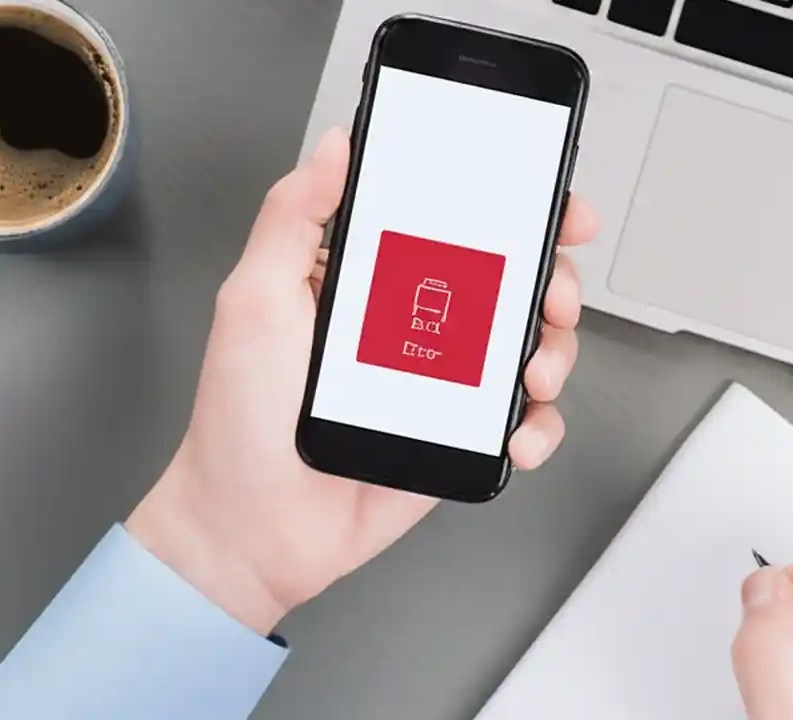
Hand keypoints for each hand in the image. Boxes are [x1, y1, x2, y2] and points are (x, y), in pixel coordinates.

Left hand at [126, 126, 597, 634]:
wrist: (252, 531)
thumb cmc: (239, 424)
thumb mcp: (254, 302)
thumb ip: (290, 218)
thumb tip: (334, 149)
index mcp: (373, 282)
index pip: (455, 226)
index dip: (514, 209)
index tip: (550, 204)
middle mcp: (417, 326)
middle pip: (513, 283)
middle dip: (552, 282)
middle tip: (551, 296)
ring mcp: (443, 384)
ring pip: (530, 347)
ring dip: (553, 351)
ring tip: (532, 373)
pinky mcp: (459, 437)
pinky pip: (524, 422)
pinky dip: (539, 426)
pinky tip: (517, 433)